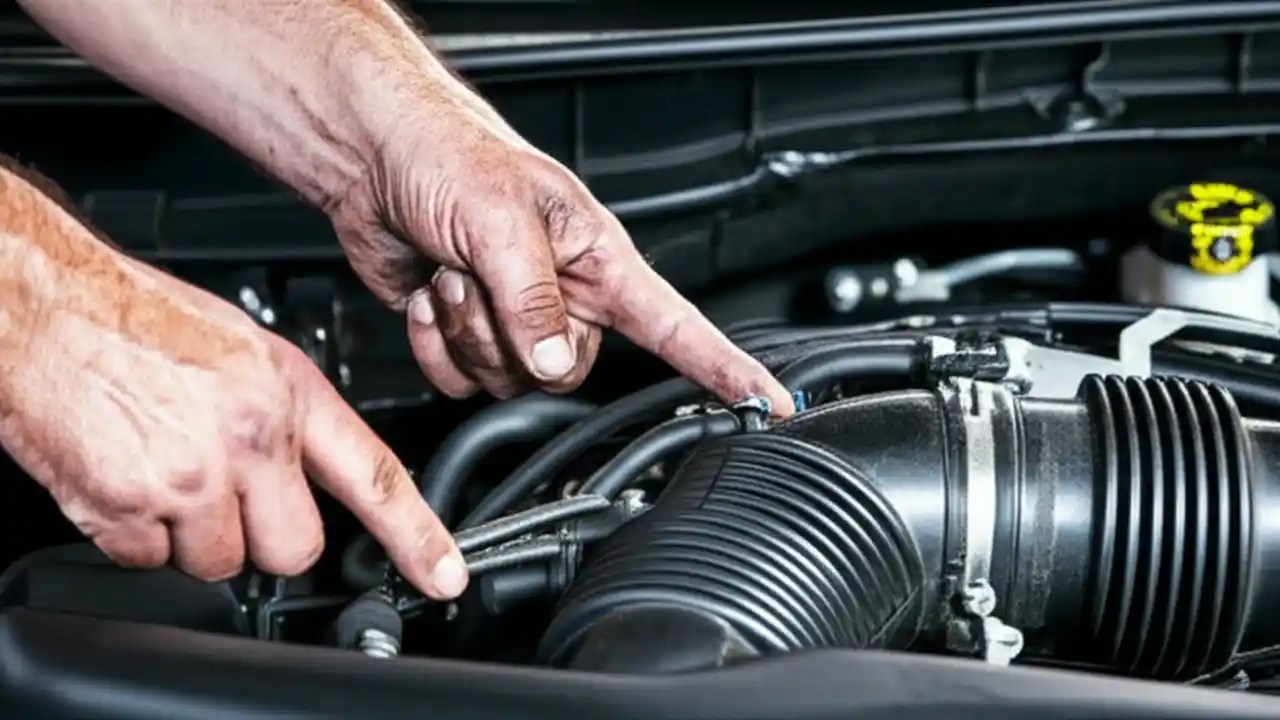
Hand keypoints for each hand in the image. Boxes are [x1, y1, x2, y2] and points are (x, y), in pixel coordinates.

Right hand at [0, 229, 465, 599]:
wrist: (44, 307)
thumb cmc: (136, 319)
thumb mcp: (245, 349)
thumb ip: (287, 415)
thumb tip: (306, 469)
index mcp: (288, 393)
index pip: (374, 476)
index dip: (416, 534)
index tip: (443, 574)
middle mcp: (250, 437)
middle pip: (292, 549)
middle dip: (262, 535)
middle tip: (225, 490)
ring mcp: (190, 477)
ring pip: (217, 561)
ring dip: (191, 534)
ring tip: (161, 465)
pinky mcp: (128, 507)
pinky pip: (147, 560)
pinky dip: (133, 535)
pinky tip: (124, 476)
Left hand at [329, 106, 795, 413]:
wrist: (372, 153)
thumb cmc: (445, 152)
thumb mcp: (499, 219)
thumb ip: (535, 299)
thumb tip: (556, 364)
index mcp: (597, 259)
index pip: (678, 325)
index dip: (726, 367)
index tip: (768, 404)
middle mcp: (564, 294)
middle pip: (570, 373)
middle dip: (514, 340)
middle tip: (482, 281)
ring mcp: (515, 317)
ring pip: (511, 381)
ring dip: (468, 335)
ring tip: (453, 273)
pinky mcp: (468, 332)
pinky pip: (463, 382)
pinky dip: (436, 347)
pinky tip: (429, 296)